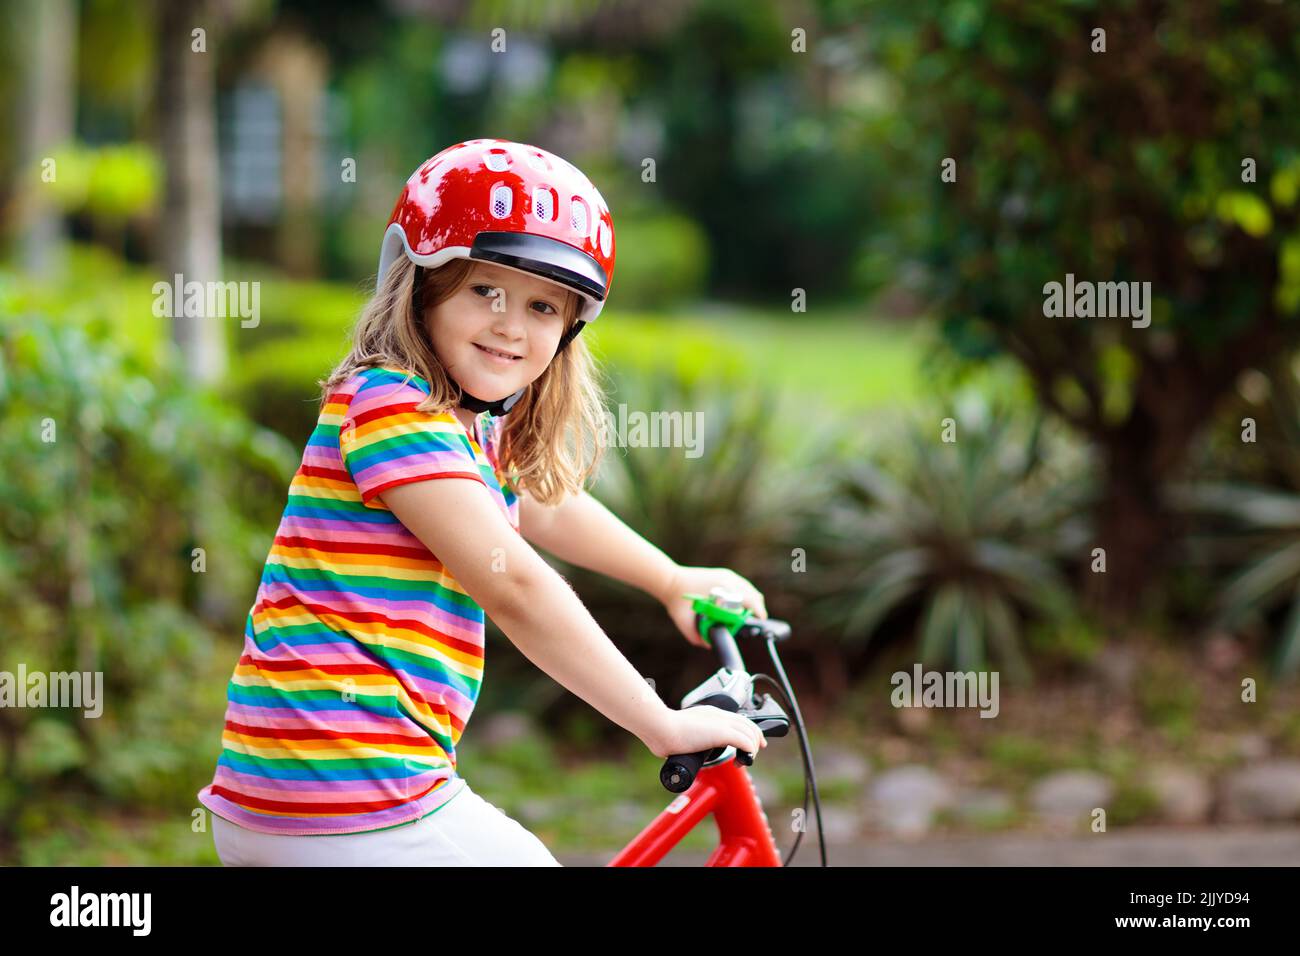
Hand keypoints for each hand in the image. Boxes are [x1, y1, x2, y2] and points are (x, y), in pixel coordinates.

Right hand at [645, 704, 766, 759]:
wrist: (661, 728)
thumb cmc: (665, 732)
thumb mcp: (682, 732)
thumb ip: (690, 737)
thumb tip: (688, 750)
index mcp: (711, 713)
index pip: (738, 718)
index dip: (748, 730)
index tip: (751, 742)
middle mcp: (719, 715)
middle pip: (748, 724)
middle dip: (756, 738)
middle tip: (755, 752)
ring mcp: (721, 723)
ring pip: (750, 733)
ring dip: (751, 749)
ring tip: (744, 761)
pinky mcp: (722, 733)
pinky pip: (745, 742)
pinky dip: (748, 752)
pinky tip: (741, 761)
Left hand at [656, 565, 767, 647]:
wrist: (670, 581)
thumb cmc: (678, 600)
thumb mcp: (685, 622)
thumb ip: (696, 637)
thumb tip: (709, 644)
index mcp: (722, 590)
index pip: (748, 600)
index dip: (756, 610)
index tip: (760, 618)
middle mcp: (727, 580)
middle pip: (752, 593)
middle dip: (757, 606)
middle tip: (757, 618)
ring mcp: (726, 575)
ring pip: (748, 587)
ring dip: (752, 599)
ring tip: (752, 611)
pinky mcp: (723, 573)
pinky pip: (741, 584)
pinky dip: (746, 593)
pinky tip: (743, 601)